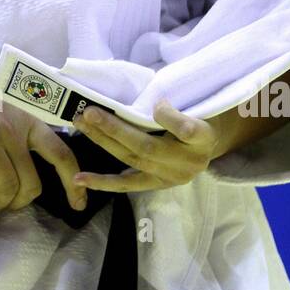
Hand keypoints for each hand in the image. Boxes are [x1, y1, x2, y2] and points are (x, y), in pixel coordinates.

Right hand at [0, 58, 87, 221]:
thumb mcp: (14, 98)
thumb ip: (29, 121)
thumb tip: (39, 147)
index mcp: (30, 118)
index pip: (61, 155)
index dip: (73, 184)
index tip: (78, 204)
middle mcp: (14, 131)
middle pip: (31, 182)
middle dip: (23, 200)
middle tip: (12, 202)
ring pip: (7, 188)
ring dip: (2, 203)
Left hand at [71, 99, 219, 192]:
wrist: (208, 146)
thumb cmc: (199, 117)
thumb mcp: (198, 106)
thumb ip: (177, 107)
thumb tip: (155, 106)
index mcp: (204, 138)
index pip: (188, 130)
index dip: (171, 119)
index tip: (158, 104)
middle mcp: (189, 162)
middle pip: (147, 146)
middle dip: (115, 129)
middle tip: (90, 112)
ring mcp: (171, 177)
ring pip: (132, 159)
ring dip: (103, 142)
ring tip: (82, 125)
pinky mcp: (157, 185)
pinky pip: (127, 184)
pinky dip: (103, 181)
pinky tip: (81, 178)